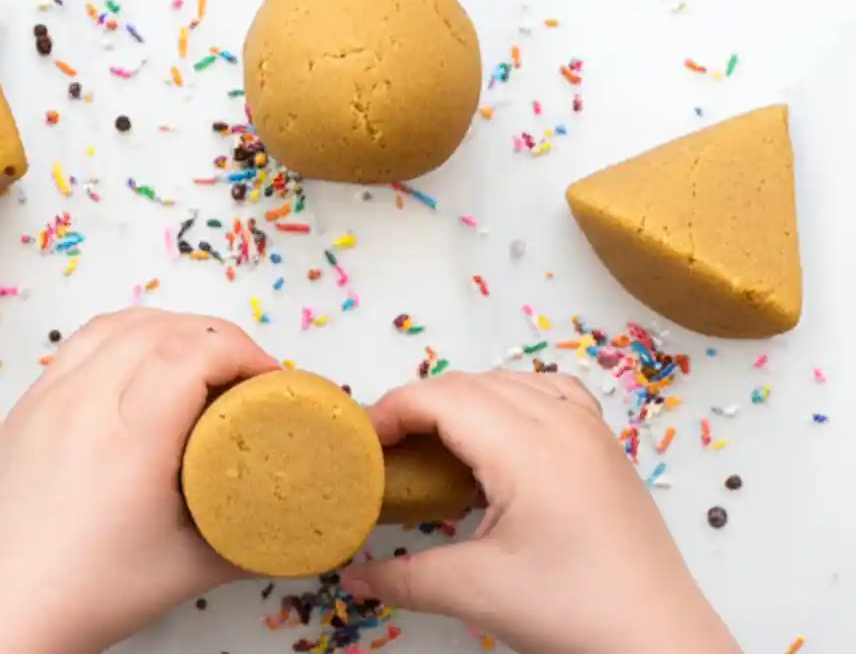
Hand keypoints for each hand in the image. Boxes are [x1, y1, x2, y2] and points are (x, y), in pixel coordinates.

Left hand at [0, 308, 277, 653]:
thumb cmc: (88, 595)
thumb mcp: (189, 570)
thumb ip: (253, 540)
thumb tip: (299, 522)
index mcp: (129, 437)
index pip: (194, 350)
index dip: (243, 350)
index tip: (269, 380)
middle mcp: (83, 402)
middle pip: (161, 328)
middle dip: (216, 338)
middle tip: (245, 376)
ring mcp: (45, 398)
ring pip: (116, 325)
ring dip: (168, 329)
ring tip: (197, 365)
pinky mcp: (24, 408)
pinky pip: (78, 345)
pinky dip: (122, 340)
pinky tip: (139, 372)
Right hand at [341, 371, 738, 653]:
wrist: (658, 640)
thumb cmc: (573, 611)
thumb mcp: (475, 592)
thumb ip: (403, 576)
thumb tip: (350, 576)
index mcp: (528, 449)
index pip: (442, 398)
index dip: (392, 411)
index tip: (361, 445)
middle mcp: (562, 423)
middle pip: (470, 383)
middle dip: (418, 405)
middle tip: (385, 450)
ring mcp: (590, 430)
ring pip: (509, 381)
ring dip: (461, 399)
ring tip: (431, 442)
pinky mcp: (605, 446)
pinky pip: (550, 392)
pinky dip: (510, 397)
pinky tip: (497, 433)